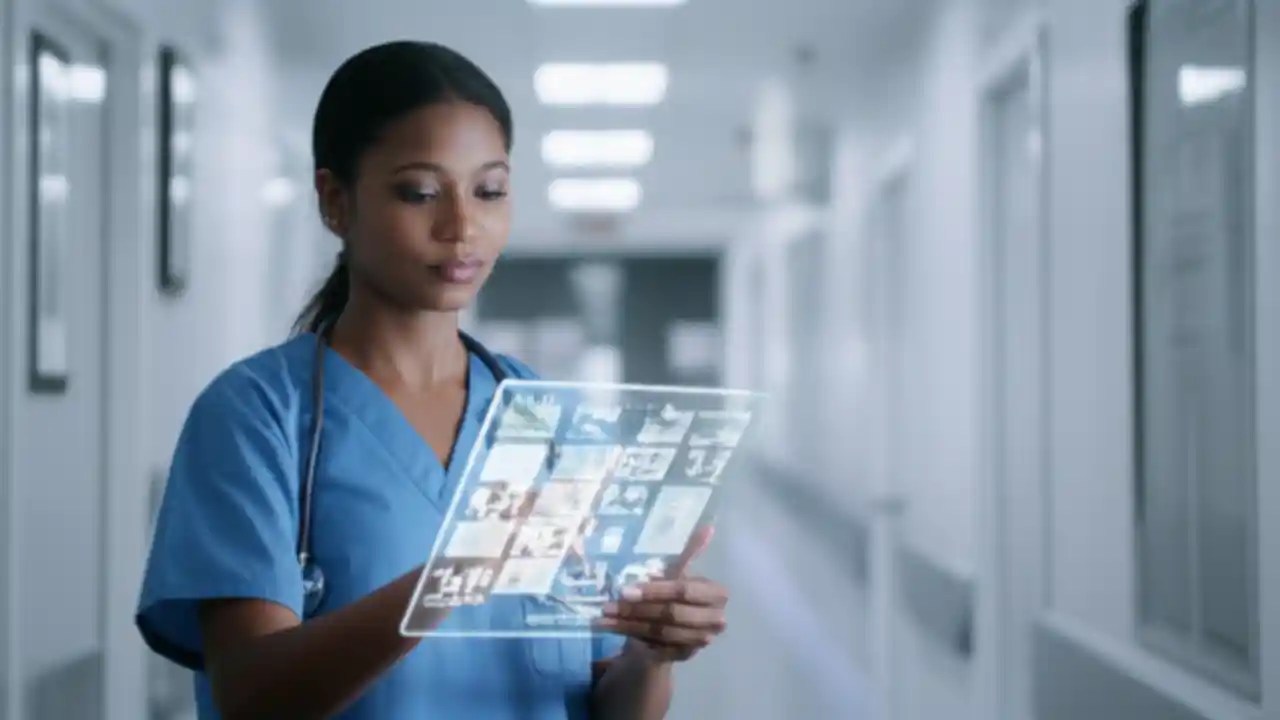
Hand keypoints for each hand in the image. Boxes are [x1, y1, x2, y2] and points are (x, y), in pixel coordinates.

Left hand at [595, 526, 727, 662]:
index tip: (626, 590)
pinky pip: (655, 646)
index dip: (656, 591)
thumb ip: (691, 552)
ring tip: (603, 616)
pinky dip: (629, 635)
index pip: (684, 591)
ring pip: (660, 631)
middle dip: (638, 609)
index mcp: (717, 594)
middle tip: (608, 605)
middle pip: (671, 614)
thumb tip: (708, 527)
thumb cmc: (676, 593)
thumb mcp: (680, 572)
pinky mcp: (685, 655)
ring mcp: (701, 640)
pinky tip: (609, 627)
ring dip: (628, 623)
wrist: (675, 625)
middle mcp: (714, 620)